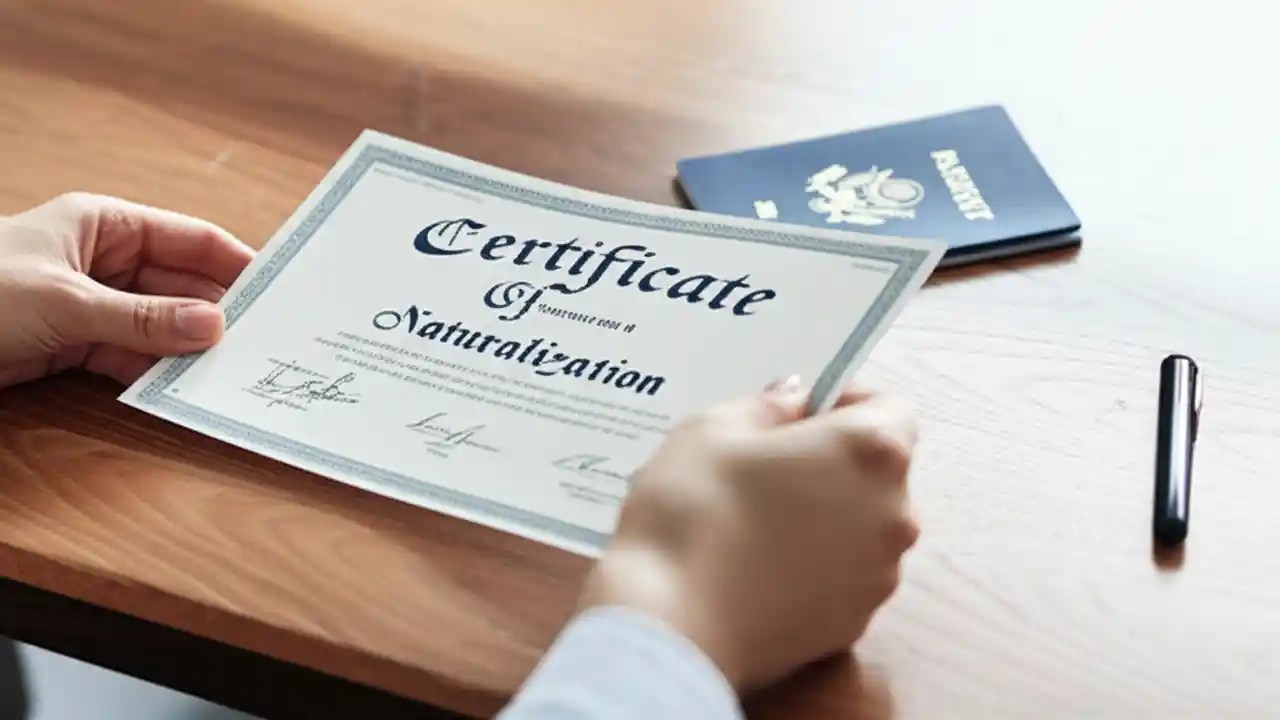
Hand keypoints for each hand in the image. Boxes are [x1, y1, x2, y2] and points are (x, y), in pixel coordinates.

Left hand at [0, 193, 253, 388]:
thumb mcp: (64, 302)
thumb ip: (141, 318)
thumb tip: (212, 325)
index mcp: (105, 226)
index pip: (188, 240)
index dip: (233, 263)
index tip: (275, 292)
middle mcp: (104, 262)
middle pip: (178, 286)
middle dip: (214, 314)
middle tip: (257, 343)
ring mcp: (92, 304)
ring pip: (158, 325)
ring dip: (186, 348)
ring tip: (227, 370)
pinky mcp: (75, 343)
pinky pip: (130, 355)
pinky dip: (153, 372)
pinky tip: (182, 387)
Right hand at [579, 377, 918, 689]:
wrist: (672, 625)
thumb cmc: (692, 512)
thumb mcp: (714, 428)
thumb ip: (770, 405)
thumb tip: (795, 401)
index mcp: (871, 451)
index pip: (889, 408)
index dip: (843, 403)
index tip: (797, 414)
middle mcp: (894, 513)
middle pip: (876, 472)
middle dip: (830, 463)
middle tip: (762, 468)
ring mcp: (879, 576)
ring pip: (859, 526)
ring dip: (823, 516)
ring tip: (752, 522)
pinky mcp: (853, 624)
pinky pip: (840, 576)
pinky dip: (811, 565)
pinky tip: (755, 566)